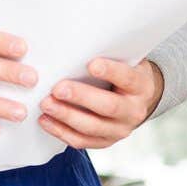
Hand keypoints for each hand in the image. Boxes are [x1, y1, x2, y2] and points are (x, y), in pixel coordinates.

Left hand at [37, 58, 163, 149]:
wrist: (136, 98)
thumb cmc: (122, 72)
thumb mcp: (124, 59)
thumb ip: (108, 53)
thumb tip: (77, 43)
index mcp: (141, 86)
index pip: (127, 78)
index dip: (110, 71)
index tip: (91, 64)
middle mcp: (134, 111)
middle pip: (108, 106)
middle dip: (81, 97)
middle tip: (57, 88)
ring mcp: (120, 130)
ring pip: (92, 127)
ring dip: (66, 116)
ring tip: (46, 104)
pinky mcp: (105, 142)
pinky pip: (81, 141)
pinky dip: (60, 131)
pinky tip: (45, 120)